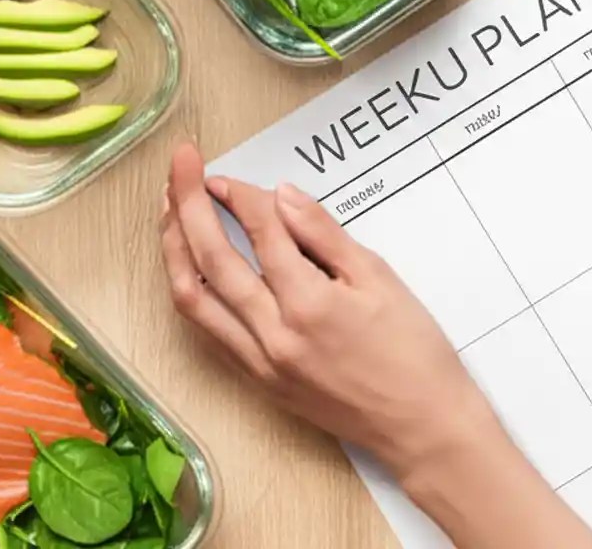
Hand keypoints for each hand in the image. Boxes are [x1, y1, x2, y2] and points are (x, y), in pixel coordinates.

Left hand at [159, 143, 591, 548]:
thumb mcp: (379, 279)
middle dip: (188, 205)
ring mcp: (260, 362)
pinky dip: (191, 293)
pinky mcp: (259, 382)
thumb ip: (325, 234)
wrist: (422, 425)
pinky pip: (208, 332)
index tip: (226, 174)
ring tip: (169, 212)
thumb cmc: (414, 354)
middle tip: (180, 167)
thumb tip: (284, 196)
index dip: (239, 195)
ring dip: (175, 250)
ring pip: (194, 298)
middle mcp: (273, 334)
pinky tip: (188, 269)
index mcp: (308, 303)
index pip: (259, 232)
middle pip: (212, 258)